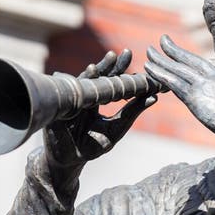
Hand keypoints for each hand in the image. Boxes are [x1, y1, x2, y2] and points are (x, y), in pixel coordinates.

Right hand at [46, 50, 156, 164]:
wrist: (69, 161)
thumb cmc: (92, 145)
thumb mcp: (116, 129)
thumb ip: (131, 112)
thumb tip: (153, 97)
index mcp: (98, 98)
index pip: (112, 82)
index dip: (123, 71)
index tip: (137, 61)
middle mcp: (85, 95)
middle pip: (100, 77)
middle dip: (112, 65)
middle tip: (127, 54)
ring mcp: (73, 99)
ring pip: (86, 81)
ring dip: (97, 70)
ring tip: (110, 59)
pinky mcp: (61, 107)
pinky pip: (71, 93)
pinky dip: (80, 84)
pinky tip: (90, 74)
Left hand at [144, 36, 214, 146]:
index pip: (200, 64)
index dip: (186, 56)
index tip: (177, 50)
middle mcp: (211, 78)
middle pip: (186, 61)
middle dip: (170, 53)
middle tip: (157, 45)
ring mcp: (202, 86)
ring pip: (176, 69)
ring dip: (160, 61)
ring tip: (147, 54)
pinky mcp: (195, 98)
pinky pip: (172, 82)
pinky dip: (159, 74)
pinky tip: (148, 69)